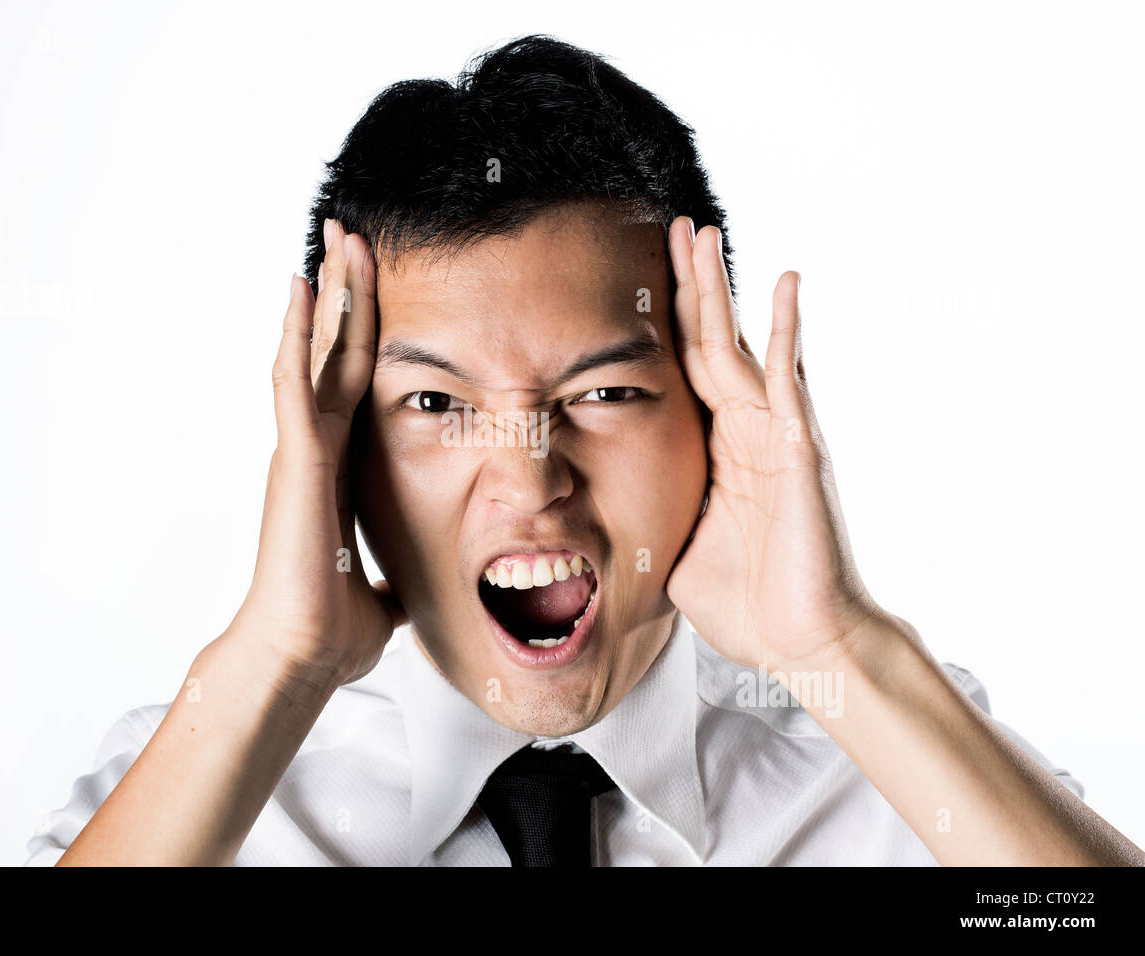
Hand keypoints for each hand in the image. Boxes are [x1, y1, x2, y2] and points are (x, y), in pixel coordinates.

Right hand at [226, 218, 405, 686]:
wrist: (305, 652)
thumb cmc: (335, 624)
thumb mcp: (382, 579)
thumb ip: (395, 565)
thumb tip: (424, 579)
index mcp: (339, 466)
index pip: (358, 383)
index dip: (366, 334)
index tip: (374, 290)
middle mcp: (317, 446)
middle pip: (337, 351)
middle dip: (347, 293)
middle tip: (354, 235)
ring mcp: (302, 446)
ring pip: (315, 350)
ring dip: (328, 293)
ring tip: (337, 237)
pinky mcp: (295, 455)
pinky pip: (294, 378)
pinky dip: (297, 329)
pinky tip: (301, 284)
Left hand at [665, 218, 888, 674]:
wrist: (797, 644)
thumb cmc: (747, 604)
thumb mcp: (677, 550)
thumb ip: (653, 519)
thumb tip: (601, 522)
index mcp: (716, 453)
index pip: (685, 373)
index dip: (667, 325)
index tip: (644, 278)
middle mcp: (745, 433)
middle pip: (710, 342)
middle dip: (691, 286)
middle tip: (674, 230)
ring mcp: (774, 436)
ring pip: (741, 345)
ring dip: (723, 289)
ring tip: (705, 235)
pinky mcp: (799, 449)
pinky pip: (789, 380)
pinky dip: (787, 330)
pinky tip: (786, 285)